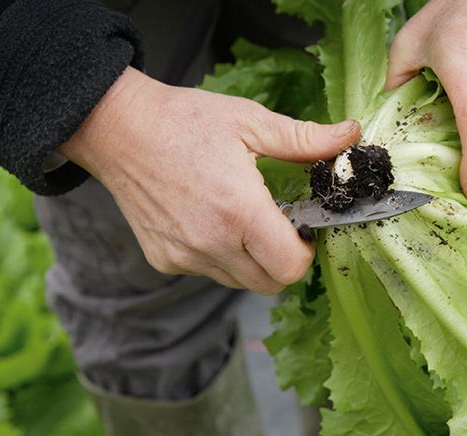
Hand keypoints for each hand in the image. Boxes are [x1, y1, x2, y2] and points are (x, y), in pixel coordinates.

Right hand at [61, 67, 360, 293]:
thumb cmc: (185, 120)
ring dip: (253, 262)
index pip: (291, 266)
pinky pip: (209, 272)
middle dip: (284, 261)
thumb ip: (304, 139)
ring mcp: (185, 256)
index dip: (306, 251)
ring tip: (243, 220)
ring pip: (240, 282)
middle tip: (280, 225)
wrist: (115, 128)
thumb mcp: (250, 122)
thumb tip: (351, 135)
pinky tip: (211, 220)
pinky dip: (220, 257)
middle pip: (270, 284)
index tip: (304, 227)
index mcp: (239, 210)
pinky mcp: (165, 260)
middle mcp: (211, 243)